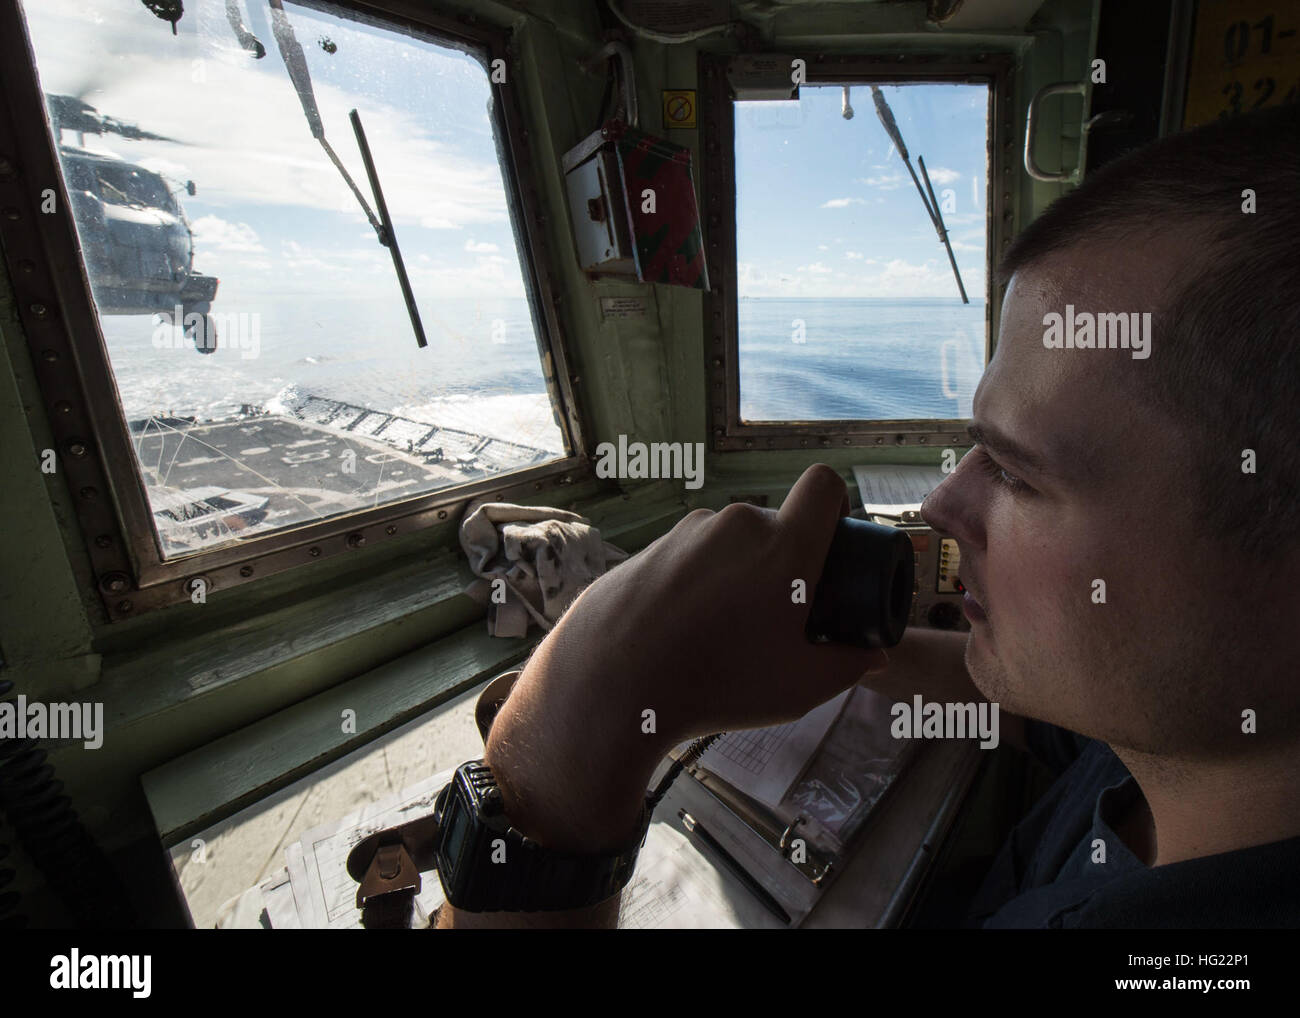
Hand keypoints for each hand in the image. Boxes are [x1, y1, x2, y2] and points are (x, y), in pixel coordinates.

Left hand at [483, 464, 888, 853]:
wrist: (609, 682)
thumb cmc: (715, 684)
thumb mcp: (799, 687)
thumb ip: (847, 665)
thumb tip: (872, 655)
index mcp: (783, 546)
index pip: (823, 485)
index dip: (833, 506)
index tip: (827, 544)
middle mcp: (735, 524)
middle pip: (773, 524)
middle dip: (780, 561)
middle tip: (774, 615)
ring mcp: (685, 532)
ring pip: (726, 543)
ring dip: (734, 574)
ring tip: (720, 634)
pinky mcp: (647, 548)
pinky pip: (687, 558)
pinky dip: (693, 585)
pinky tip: (679, 633)